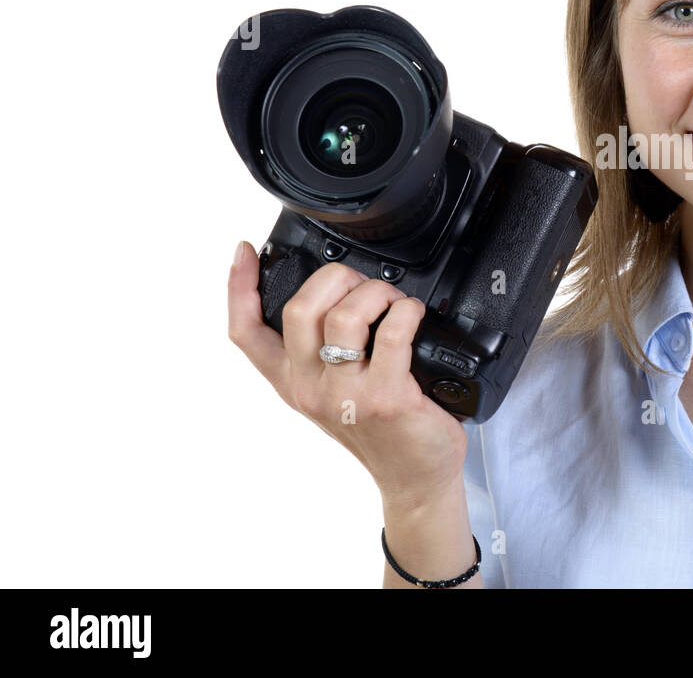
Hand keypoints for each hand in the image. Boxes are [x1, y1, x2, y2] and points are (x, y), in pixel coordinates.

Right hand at [226, 241, 466, 507]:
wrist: (414, 479)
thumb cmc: (382, 430)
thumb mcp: (334, 393)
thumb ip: (321, 352)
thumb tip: (332, 294)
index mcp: (292, 382)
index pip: (245, 333)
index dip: (238, 288)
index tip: (244, 252)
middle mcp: (311, 388)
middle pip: (298, 309)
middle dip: (335, 278)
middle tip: (362, 284)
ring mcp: (347, 395)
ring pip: (344, 316)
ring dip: (375, 293)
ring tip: (393, 303)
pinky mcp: (387, 398)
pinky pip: (393, 332)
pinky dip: (407, 312)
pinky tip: (414, 317)